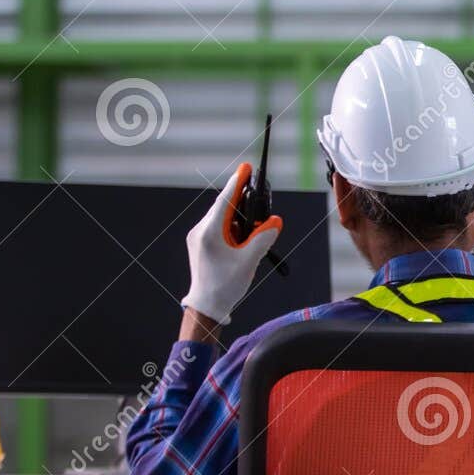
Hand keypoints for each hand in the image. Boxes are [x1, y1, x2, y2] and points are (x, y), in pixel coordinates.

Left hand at [179, 163, 281, 324]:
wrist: (206, 306)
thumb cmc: (225, 286)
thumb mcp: (248, 261)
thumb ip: (263, 238)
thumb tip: (275, 221)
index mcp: (209, 233)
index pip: (225, 201)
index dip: (236, 183)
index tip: (245, 168)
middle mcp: (200, 231)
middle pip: (224, 208)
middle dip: (242, 204)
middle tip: (259, 203)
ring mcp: (198, 237)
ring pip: (222, 219)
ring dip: (239, 220)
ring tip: (252, 234)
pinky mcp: (201, 244)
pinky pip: (218, 228)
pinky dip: (232, 229)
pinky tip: (243, 240)